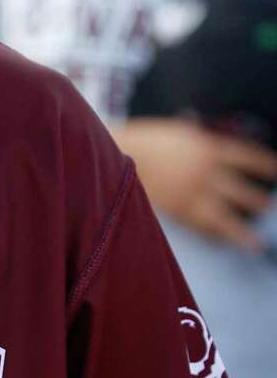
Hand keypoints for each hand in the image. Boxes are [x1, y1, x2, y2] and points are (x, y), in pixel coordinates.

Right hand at [115, 118, 276, 252]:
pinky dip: (212, 235)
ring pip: (224, 218)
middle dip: (256, 201)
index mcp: (209, 148)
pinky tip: (222, 242)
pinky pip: (199, 226)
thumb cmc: (147, 141)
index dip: (263, 165)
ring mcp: (189, 194)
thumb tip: (222, 159)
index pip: (246, 157)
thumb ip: (204, 147)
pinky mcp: (173, 210)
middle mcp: (204, 172)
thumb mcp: (182, 134)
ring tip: (257, 244)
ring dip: (241, 232)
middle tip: (268, 208)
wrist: (116, 154)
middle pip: (240, 191)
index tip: (276, 171)